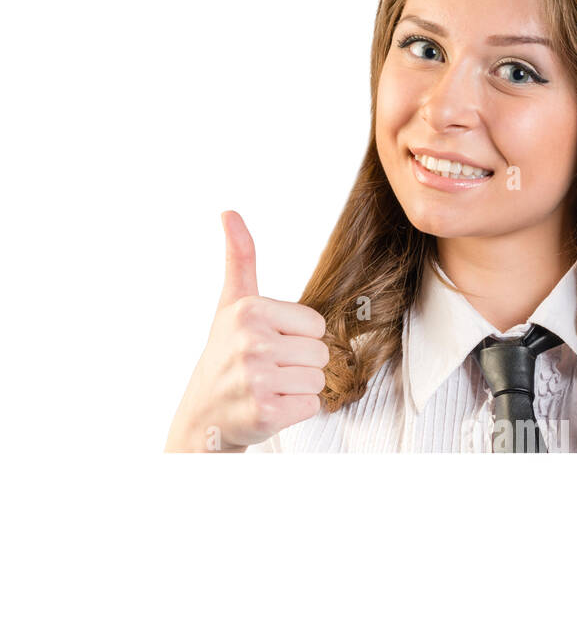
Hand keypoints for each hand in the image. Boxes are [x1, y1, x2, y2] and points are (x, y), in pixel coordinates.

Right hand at [164, 211, 329, 451]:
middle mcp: (251, 342)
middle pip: (320, 353)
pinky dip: (295, 411)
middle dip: (299, 365)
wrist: (204, 416)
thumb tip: (230, 211)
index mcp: (249, 311)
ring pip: (318, 380)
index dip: (298, 338)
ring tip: (267, 388)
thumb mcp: (231, 305)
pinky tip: (268, 407)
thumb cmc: (225, 356)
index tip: (267, 345)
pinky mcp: (265, 412)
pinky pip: (311, 406)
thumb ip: (240, 259)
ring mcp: (257, 379)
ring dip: (297, 389)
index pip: (316, 325)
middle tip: (266, 371)